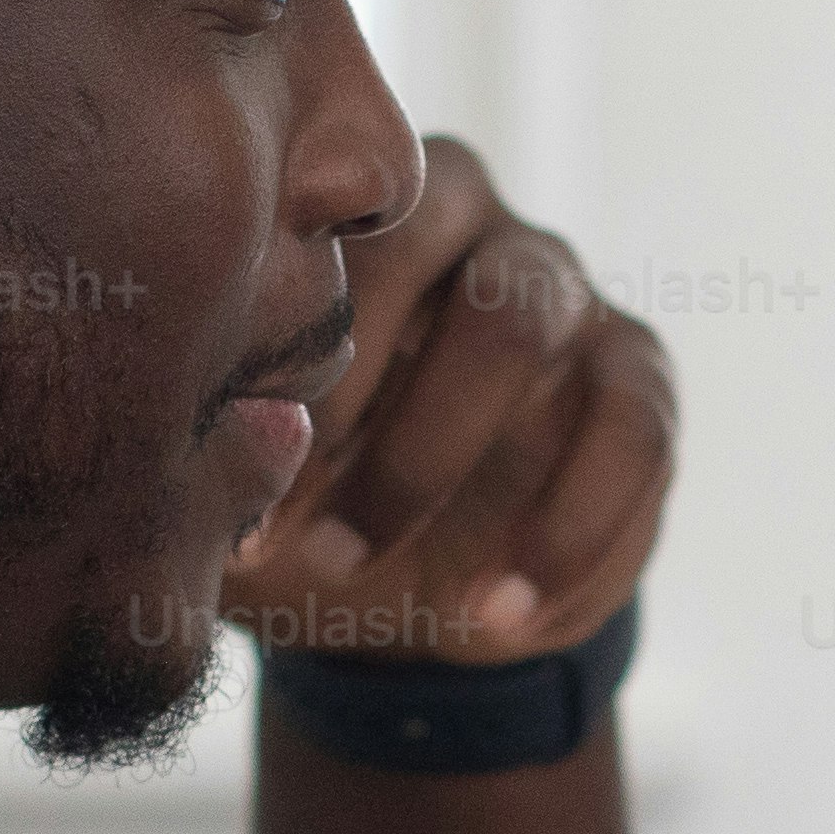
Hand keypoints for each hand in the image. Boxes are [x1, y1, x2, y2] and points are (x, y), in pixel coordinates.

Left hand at [234, 138, 676, 664]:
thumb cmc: (297, 507)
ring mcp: (563, 292)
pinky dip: (562, 534)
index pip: (319, 218)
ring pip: (518, 327)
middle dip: (341, 392)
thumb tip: (197, 441)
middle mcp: (466, 223)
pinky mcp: (637, 378)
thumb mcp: (235, 484)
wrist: (401, 602)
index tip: (230, 453)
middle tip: (284, 516)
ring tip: (357, 568)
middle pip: (426, 246)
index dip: (275, 336)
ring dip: (426, 461)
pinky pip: (630, 430)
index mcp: (350, 218)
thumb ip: (210, 448)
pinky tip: (494, 615)